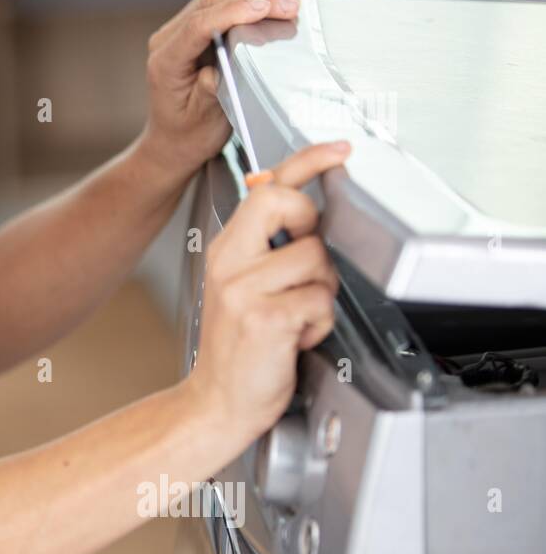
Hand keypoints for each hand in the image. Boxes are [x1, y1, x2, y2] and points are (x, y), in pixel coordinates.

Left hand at [141, 0, 300, 178]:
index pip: (198, 26)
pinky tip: (271, 4)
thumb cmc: (188, 135)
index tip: (264, 9)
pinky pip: (219, 3)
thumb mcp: (203, 121)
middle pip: (209, 2)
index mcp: (166, 63)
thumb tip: (224, 62)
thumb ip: (211, 90)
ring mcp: (177, 32)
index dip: (232, 12)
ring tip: (288, 3)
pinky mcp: (192, 29)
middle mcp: (167, 41)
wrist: (173, 142)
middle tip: (291, 5)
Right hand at [184, 141, 350, 451]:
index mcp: (227, 249)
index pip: (266, 185)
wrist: (217, 403)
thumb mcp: (244, 287)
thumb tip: (296, 204)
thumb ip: (267, 246)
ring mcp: (243, 289)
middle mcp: (229, 262)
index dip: (305, 161)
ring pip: (317, 259)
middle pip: (287, 203)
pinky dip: (318, 324)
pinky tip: (295, 340)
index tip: (337, 150)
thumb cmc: (239, 350)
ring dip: (321, 293)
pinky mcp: (263, 317)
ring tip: (297, 318)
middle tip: (304, 264)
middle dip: (312, 227)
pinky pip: (319, 300)